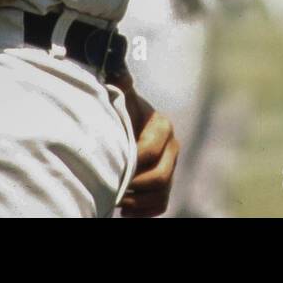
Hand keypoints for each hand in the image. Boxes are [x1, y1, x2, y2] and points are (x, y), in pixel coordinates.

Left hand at [117, 82, 178, 217]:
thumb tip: (118, 70)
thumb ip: (120, 85)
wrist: (124, 127)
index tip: (109, 167)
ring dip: (136, 201)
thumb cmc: (117, 114)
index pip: (149, 152)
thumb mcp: (120, 100)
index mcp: (162, 126)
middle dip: (134, 185)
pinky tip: (125, 208)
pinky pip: (161, 205)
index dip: (129, 163)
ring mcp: (171, 166)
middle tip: (111, 187)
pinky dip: (143, 211)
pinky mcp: (166, 185)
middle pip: (160, 177)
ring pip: (162, 194)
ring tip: (115, 197)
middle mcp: (173, 146)